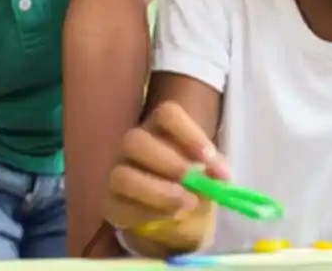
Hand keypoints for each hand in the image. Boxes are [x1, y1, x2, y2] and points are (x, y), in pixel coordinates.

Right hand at [103, 102, 228, 254]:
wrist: (173, 215)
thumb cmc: (191, 184)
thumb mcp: (207, 175)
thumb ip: (213, 173)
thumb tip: (220, 176)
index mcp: (160, 128)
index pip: (167, 114)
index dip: (188, 132)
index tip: (208, 157)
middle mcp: (133, 144)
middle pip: (136, 140)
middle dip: (169, 163)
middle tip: (194, 182)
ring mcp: (117, 172)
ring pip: (123, 175)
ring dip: (157, 191)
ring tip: (185, 203)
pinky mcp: (111, 202)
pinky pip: (121, 206)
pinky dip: (149, 213)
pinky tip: (170, 216)